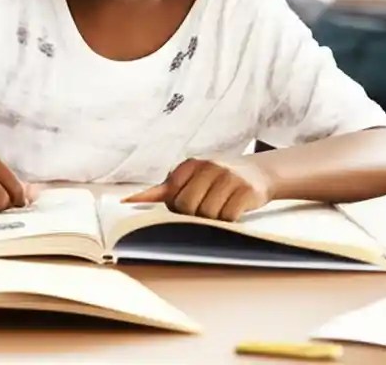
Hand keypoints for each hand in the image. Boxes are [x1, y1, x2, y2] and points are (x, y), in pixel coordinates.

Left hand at [123, 157, 273, 220]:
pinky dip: (229, 220)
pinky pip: (229, 217)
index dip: (178, 207)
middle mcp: (209, 167)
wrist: (257, 173)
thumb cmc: (216, 180)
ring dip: (213, 220)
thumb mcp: (189, 179)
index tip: (186, 207)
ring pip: (208, 214)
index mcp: (190, 165)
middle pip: (187, 206)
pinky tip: (233, 210)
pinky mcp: (247, 190)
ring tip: (220, 208)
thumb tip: (128, 201)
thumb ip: (161, 191)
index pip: (171, 196)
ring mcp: (229, 177)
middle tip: (205, 210)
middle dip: (194, 215)